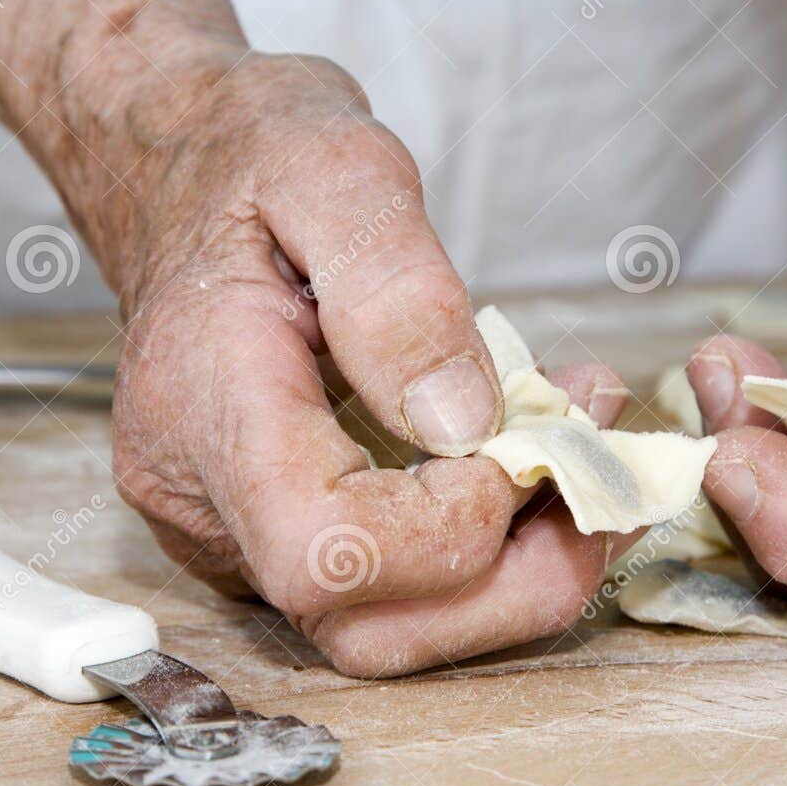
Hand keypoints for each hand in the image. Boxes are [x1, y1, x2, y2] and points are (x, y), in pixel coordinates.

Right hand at [95, 52, 631, 675]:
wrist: (179, 163)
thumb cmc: (249, 152)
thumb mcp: (335, 167)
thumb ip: (397, 293)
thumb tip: (467, 426)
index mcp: (202, 406)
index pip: (328, 551)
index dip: (454, 529)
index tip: (530, 439)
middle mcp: (200, 498)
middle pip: (360, 630)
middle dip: (514, 585)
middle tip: (607, 482)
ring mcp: (227, 529)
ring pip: (379, 633)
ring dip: (513, 577)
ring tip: (587, 464)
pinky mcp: (267, 533)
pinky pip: (382, 590)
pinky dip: (480, 553)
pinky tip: (535, 468)